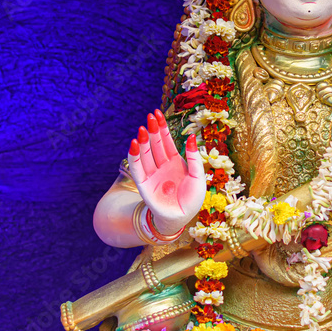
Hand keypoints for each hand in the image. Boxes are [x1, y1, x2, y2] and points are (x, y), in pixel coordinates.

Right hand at [128, 109, 205, 234]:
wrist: (181, 218)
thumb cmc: (192, 199)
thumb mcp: (198, 176)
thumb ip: (194, 158)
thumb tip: (192, 137)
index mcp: (174, 161)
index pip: (166, 140)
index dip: (162, 127)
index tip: (157, 113)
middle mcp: (161, 165)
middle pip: (155, 144)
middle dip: (152, 130)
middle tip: (150, 117)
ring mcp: (152, 173)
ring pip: (146, 153)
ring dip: (143, 141)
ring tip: (141, 129)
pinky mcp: (144, 183)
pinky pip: (137, 167)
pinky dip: (135, 156)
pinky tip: (133, 144)